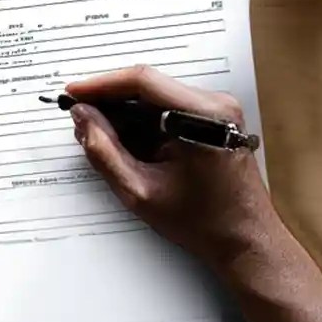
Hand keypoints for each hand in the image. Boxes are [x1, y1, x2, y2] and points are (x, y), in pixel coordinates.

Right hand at [66, 65, 273, 265]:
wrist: (246, 239)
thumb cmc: (206, 222)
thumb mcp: (141, 191)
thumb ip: (104, 151)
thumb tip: (82, 119)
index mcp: (203, 114)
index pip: (143, 81)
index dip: (101, 85)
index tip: (75, 93)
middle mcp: (214, 103)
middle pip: (148, 86)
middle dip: (110, 102)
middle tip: (81, 120)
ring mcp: (217, 109)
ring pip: (156, 98)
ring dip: (126, 114)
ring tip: (101, 139)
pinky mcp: (213, 119)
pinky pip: (168, 109)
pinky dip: (143, 122)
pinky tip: (127, 144)